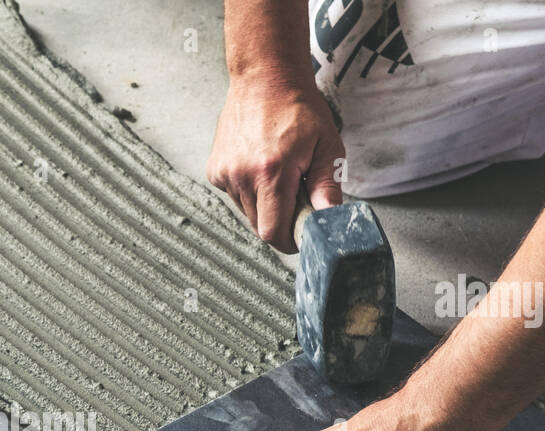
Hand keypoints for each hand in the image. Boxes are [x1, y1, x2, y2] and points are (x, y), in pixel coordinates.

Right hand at [206, 78, 344, 252]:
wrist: (264, 77)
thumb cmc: (297, 107)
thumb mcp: (326, 145)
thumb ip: (328, 186)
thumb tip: (329, 218)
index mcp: (271, 172)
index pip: (273, 232)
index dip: (289, 240)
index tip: (301, 232)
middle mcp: (242, 175)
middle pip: (259, 227)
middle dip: (280, 221)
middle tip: (296, 195)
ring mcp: (225, 173)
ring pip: (247, 214)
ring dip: (265, 206)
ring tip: (278, 175)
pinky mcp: (215, 170)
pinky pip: (235, 198)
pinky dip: (250, 192)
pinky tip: (260, 167)